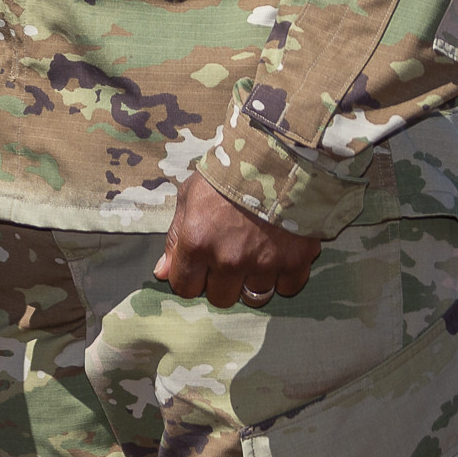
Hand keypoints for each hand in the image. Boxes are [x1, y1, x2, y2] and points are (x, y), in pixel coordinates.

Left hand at [154, 170, 320, 307]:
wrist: (276, 157)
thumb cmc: (226, 174)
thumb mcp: (189, 197)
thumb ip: (176, 238)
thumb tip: (162, 273)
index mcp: (197, 243)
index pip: (185, 287)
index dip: (190, 278)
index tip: (198, 267)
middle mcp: (229, 260)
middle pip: (220, 298)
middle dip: (221, 282)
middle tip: (229, 257)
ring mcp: (263, 264)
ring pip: (254, 298)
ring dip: (252, 282)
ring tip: (254, 255)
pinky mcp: (295, 262)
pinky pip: (287, 288)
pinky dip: (283, 276)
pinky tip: (279, 254)